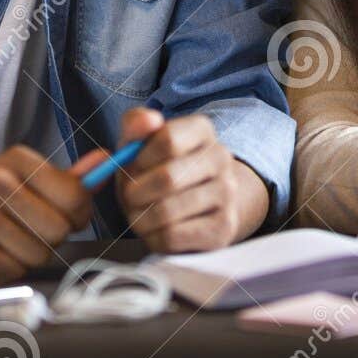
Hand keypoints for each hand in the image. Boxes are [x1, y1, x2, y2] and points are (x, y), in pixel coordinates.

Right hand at [0, 146, 91, 279]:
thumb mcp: (22, 176)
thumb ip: (67, 177)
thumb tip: (106, 162)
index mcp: (17, 161)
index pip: (75, 194)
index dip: (79, 212)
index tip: (68, 214)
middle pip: (59, 229)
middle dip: (54, 236)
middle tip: (36, 230)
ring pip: (40, 253)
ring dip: (32, 254)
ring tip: (13, 240)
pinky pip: (15, 270)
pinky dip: (10, 267)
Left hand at [112, 107, 269, 252]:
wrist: (193, 206)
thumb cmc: (155, 170)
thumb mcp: (139, 145)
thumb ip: (135, 125)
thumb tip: (148, 120)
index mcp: (202, 129)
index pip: (168, 141)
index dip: (140, 159)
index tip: (133, 167)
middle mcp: (221, 158)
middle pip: (168, 178)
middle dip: (136, 193)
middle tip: (130, 197)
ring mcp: (228, 194)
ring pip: (168, 211)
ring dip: (140, 218)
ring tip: (140, 214)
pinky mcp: (224, 228)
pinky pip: (173, 237)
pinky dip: (153, 237)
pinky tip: (156, 230)